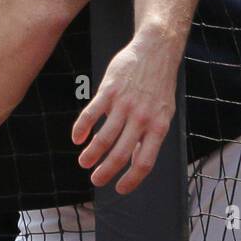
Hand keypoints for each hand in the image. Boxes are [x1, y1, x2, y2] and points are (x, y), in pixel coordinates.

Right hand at [71, 27, 180, 194]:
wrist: (156, 51)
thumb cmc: (159, 85)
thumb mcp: (164, 113)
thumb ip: (150, 136)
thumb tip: (136, 161)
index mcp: (158, 127)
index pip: (144, 162)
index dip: (131, 179)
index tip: (120, 189)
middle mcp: (142, 118)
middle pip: (120, 153)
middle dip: (106, 171)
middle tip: (96, 180)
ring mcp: (124, 104)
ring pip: (104, 137)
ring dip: (91, 154)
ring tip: (84, 162)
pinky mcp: (109, 91)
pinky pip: (91, 114)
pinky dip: (81, 128)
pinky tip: (77, 138)